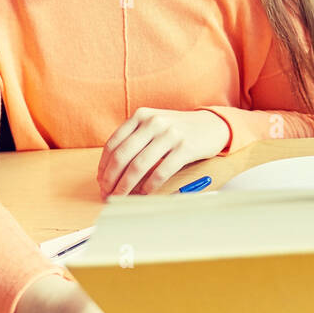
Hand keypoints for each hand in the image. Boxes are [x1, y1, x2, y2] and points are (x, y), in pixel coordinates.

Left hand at [97, 108, 229, 197]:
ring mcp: (170, 134)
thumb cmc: (179, 130)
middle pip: (122, 156)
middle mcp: (153, 122)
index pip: (113, 144)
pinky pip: (161, 172)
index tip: (101, 182)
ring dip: (126, 186)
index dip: (103, 166)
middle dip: (111, 179)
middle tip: (107, 193)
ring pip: (139, 166)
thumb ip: (135, 139)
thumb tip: (111, 170)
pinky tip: (144, 193)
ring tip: (121, 197)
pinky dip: (149, 186)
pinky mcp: (185, 148)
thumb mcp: (154, 125)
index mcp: (141, 116)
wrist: (212, 125)